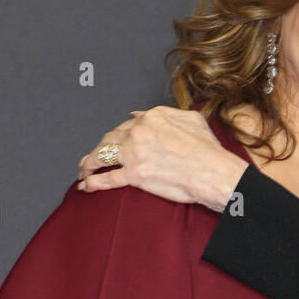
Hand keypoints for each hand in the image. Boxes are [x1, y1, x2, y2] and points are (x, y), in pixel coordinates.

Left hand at [77, 105, 245, 211]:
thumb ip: (166, 112)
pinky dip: (92, 183)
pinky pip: (106, 179)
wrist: (214, 173)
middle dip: (98, 149)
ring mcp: (134, 154)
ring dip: (89, 164)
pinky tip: (85, 186)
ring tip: (84, 171)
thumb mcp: (191, 119)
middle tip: (93, 157)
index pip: (125, 126)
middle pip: (109, 140)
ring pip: (101, 156)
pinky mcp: (134, 175)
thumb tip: (139, 113)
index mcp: (151, 117)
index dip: (116, 137)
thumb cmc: (208, 150)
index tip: (113, 144)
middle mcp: (138, 132)